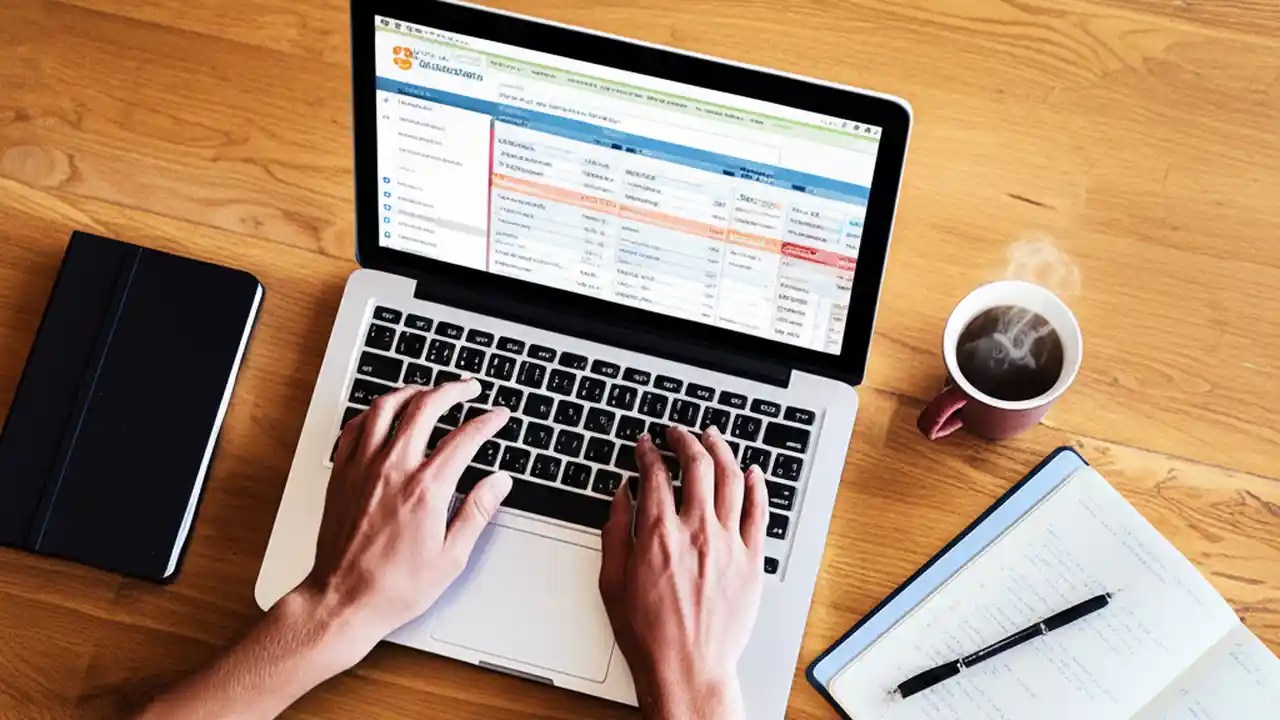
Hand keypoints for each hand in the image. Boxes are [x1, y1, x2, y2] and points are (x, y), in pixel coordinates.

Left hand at [137, 380, 512, 719]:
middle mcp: (393, 469)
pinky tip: (383, 414)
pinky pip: (355, 427)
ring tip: (428, 390)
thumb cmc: (394, 586)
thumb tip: (498, 482)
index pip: (464, 438)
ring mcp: (362, 468)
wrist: (342, 600)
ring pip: (386, 407)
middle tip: (468, 388)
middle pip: (425, 407)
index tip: (497, 416)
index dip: (487, 421)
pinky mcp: (341, 474)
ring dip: (412, 391)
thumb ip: (477, 511)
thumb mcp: (451, 557)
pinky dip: (373, 412)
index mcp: (425, 489)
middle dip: (453, 390)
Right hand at [598, 426, 767, 719]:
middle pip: (697, 465)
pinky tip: (752, 472)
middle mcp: (697, 531)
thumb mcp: (611, 580)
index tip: (646, 444)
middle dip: (685, 440)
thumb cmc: (648, 634)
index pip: (655, 473)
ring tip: (712, 438)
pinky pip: (759, 511)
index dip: (649, 451)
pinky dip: (757, 485)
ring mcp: (729, 544)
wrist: (687, 669)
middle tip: (678, 432)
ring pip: (732, 478)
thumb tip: (621, 494)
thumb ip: (615, 530)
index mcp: (658, 534)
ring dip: (721, 450)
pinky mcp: (752, 560)